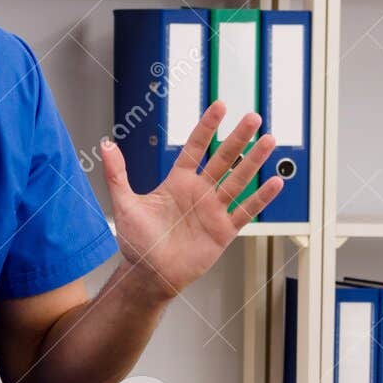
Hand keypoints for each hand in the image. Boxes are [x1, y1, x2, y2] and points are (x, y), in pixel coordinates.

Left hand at [99, 100, 282, 299]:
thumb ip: (117, 174)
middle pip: (223, 158)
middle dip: (239, 138)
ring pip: (238, 180)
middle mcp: (199, 192)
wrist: (150, 276)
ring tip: (269, 141)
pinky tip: (275, 183)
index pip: (195, 148)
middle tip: (253, 117)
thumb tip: (106, 145)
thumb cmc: (137, 243)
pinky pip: (246, 212)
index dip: (207, 127)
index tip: (220, 106)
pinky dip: (261, 198)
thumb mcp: (124, 204)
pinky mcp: (224, 231)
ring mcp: (213, 211)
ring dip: (254, 161)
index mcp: (178, 183)